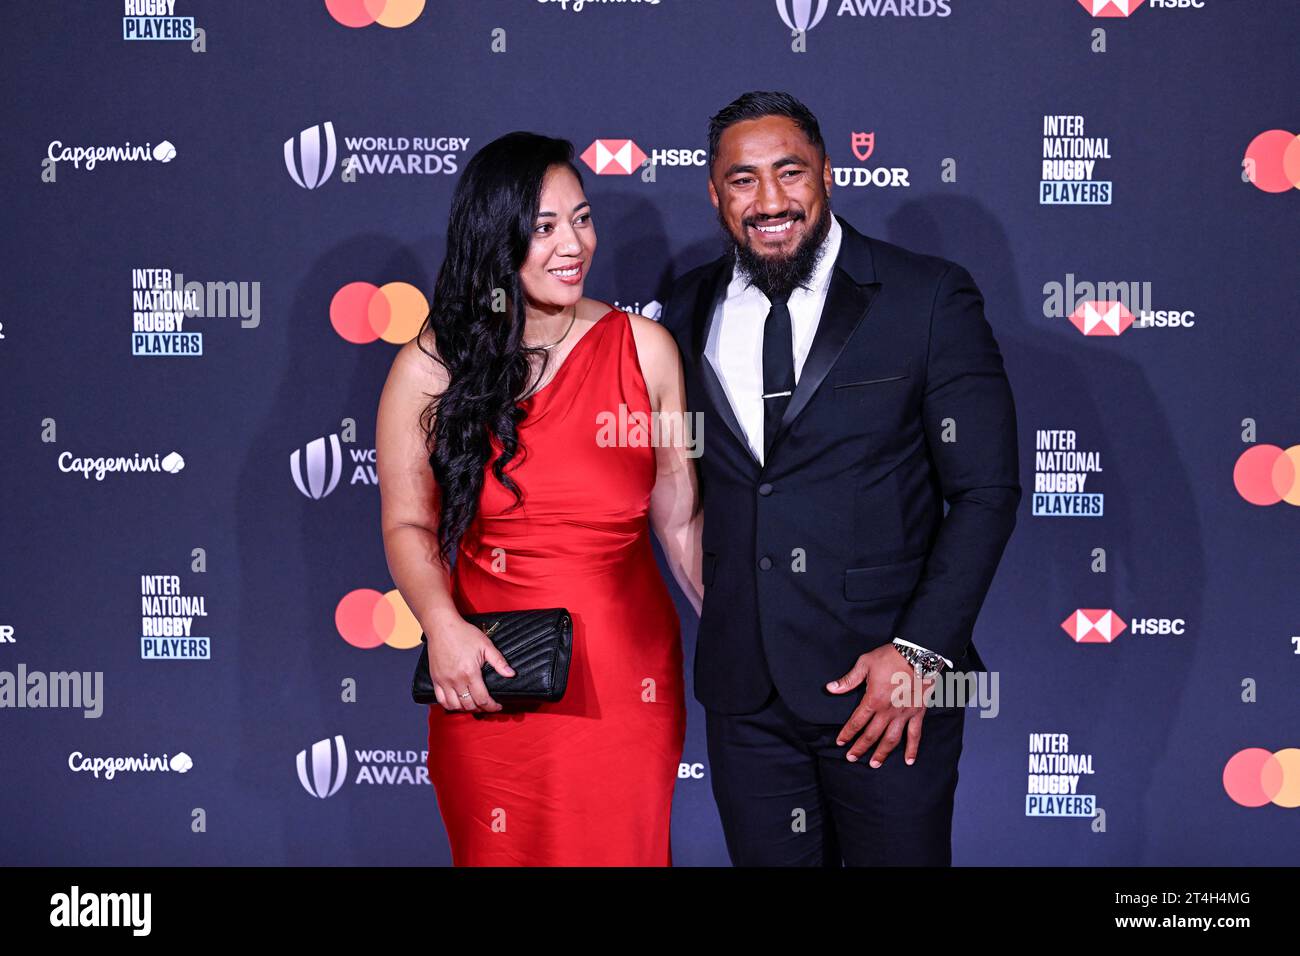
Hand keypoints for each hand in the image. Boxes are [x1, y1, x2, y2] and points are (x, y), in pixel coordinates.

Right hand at [424, 610, 515, 712]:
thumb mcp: (485, 645)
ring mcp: (443, 681)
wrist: (442, 627)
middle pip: (469, 705)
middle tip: (488, 705)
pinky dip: (450, 705)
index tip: (498, 706)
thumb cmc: (464, 634)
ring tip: (474, 704)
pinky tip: (458, 702)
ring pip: (455, 706)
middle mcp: (456, 680)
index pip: (482, 699)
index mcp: (470, 673)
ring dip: (466, 709)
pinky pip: (441, 700)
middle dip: (481, 708)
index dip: (492, 706)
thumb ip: (499, 662)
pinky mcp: (435, 679)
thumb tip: (511, 674)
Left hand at [826, 644, 934, 766]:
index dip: (847, 733)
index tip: (840, 742)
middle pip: (871, 735)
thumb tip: (830, 688)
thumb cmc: (890, 657)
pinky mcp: (917, 713)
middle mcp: (888, 711)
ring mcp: (904, 714)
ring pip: (891, 739)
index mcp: (873, 700)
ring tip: (874, 764)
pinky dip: (912, 749)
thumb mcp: (865, 664)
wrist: (918, 654)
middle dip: (860, 748)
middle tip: (852, 758)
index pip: (856, 722)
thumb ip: (848, 680)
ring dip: (882, 753)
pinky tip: (908, 761)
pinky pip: (915, 735)